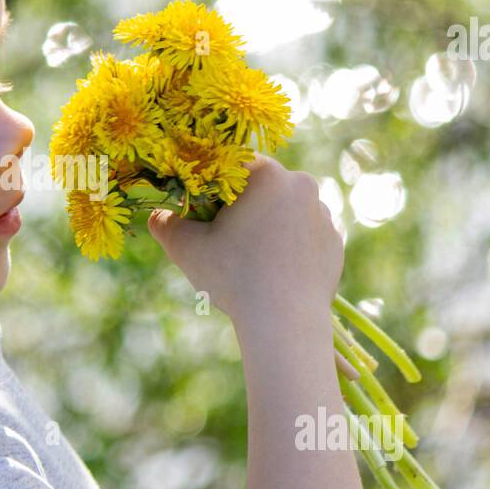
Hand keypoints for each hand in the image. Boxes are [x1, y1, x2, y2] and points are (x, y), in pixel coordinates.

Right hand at [146, 153, 343, 329]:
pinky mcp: (333, 245)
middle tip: (223, 239)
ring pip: (285, 213)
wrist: (285, 321)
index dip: (215, 187)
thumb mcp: (186, 247)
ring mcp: (323, 217)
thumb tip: (155, 217)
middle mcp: (303, 187)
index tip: (204, 212)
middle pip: (263, 189)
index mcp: (268, 175)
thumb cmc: (233, 275)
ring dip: (267, 227)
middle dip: (243, 208)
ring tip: (248, 261)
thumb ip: (165, 224)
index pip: (236, 166)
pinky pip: (304, 238)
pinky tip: (271, 273)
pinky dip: (288, 250)